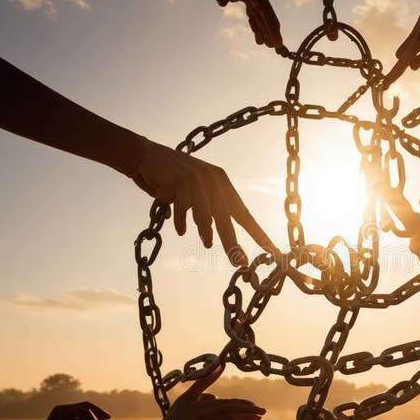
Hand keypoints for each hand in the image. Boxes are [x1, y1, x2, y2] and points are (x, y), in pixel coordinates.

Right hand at [129, 138, 274, 258]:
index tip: (272, 251)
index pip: (243, 213)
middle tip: (240, 262)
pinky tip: (181, 230)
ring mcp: (196, 179)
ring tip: (206, 243)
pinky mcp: (178, 180)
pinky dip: (181, 221)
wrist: (147, 156)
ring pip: (204, 215)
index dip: (257, 233)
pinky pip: (182, 209)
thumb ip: (205, 212)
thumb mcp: (196, 194)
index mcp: (222, 183)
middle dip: (232, 242)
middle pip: (226, 218)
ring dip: (204, 231)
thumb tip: (210, 239)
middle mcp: (212, 180)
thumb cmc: (173, 181)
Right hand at [136, 369, 264, 419]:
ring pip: (228, 417)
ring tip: (260, 418)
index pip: (220, 399)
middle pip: (228, 406)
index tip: (252, 403)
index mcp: (195, 401)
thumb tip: (216, 397)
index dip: (237, 401)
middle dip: (247, 407)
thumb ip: (199, 396)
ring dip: (246, 417)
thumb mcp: (183, 405)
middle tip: (263, 409)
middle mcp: (200, 409)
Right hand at [192, 0, 281, 48]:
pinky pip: (258, 2)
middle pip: (263, 13)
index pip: (255, 11)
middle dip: (269, 31)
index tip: (262, 41)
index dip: (259, 27)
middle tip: (276, 47)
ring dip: (270, 28)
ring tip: (275, 44)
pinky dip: (264, 16)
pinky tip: (270, 27)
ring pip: (263, 10)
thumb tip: (225, 4)